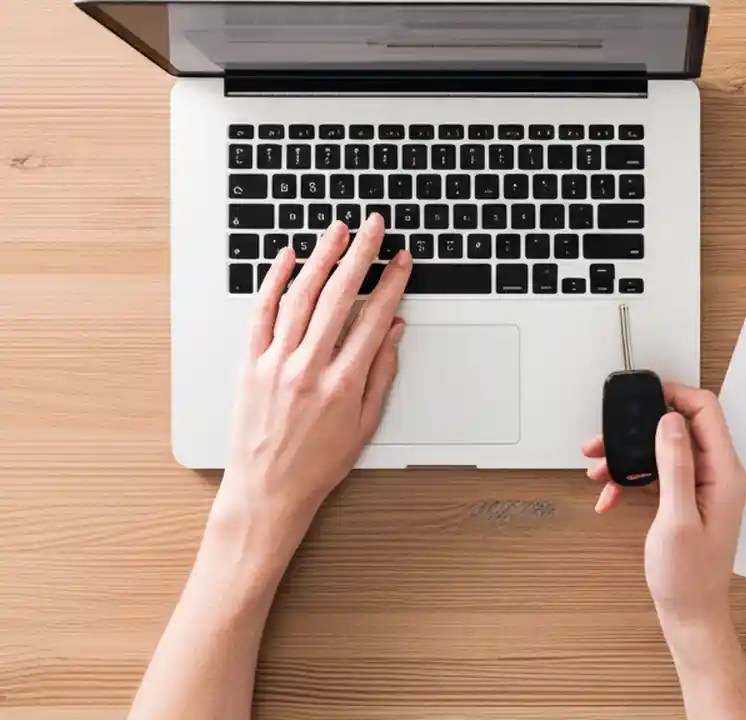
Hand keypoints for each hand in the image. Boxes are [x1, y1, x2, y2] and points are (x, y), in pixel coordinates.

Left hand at [212, 214, 410, 562]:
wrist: (267, 491)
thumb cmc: (317, 465)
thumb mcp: (365, 424)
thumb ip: (382, 373)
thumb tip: (393, 330)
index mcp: (342, 384)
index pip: (374, 318)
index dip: (392, 283)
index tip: (402, 260)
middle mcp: (308, 368)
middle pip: (339, 297)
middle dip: (360, 255)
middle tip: (373, 228)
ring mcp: (275, 364)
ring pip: (301, 297)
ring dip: (321, 258)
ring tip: (337, 231)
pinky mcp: (249, 364)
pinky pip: (261, 313)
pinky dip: (274, 281)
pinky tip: (287, 257)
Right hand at [583, 384, 745, 627]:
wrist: (690, 614)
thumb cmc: (689, 578)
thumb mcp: (676, 518)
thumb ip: (675, 466)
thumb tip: (670, 422)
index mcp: (724, 474)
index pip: (706, 412)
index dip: (675, 396)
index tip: (644, 397)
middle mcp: (717, 475)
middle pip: (678, 429)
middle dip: (638, 431)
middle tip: (605, 439)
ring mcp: (701, 487)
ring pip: (662, 452)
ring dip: (628, 458)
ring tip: (599, 469)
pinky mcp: (685, 500)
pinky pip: (657, 475)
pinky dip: (632, 480)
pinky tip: (611, 496)